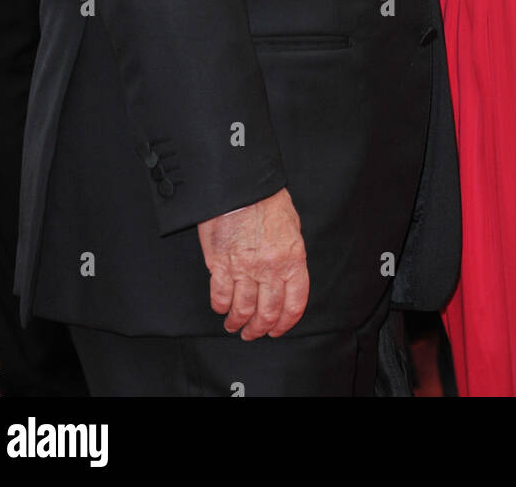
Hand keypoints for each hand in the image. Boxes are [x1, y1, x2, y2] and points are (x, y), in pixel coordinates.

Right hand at [198, 187, 308, 339]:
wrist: (240, 183)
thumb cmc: (266, 198)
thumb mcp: (291, 225)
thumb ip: (291, 253)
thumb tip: (287, 272)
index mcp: (293, 258)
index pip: (294, 303)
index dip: (285, 323)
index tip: (277, 330)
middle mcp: (271, 268)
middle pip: (267, 313)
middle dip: (259, 329)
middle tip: (252, 333)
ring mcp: (245, 267)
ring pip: (243, 309)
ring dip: (238, 322)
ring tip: (234, 325)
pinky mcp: (221, 263)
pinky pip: (221, 296)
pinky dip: (220, 307)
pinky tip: (221, 308)